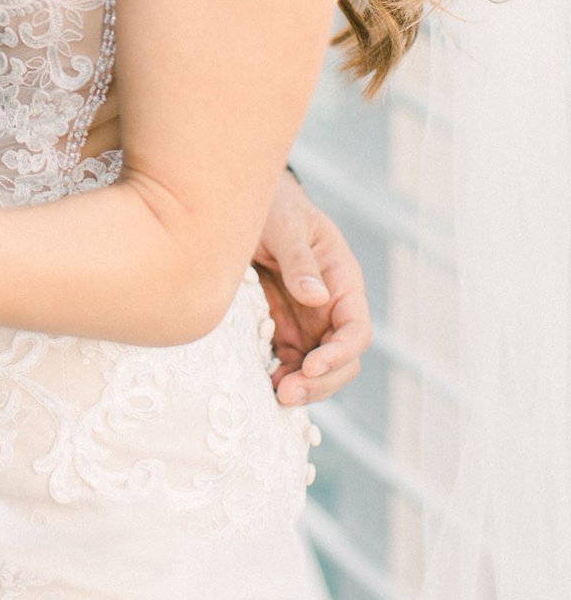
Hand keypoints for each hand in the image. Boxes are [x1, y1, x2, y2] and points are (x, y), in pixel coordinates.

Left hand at [253, 170, 370, 406]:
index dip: (339, 354)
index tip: (311, 366)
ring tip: (274, 394)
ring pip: (317, 369)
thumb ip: (299, 260)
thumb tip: (317, 296)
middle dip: (319, 382)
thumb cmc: (274, 208)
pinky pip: (290, 362)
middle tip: (285, 394)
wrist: (244, 204)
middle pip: (341, 361)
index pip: (356, 330)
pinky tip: (262, 383)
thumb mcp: (284, 226)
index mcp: (341, 281)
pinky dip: (281, 376)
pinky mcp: (283, 328)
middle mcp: (330, 308)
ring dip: (301, 386)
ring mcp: (308, 322)